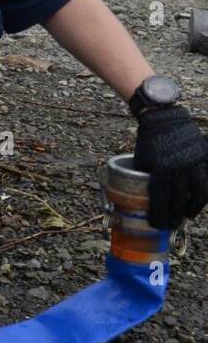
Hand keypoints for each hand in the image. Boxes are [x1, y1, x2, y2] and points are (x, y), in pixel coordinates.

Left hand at [132, 105, 207, 228]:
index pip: (160, 199)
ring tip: (188, 215)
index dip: (159, 214)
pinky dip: (205, 193)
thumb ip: (146, 178)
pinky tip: (200, 201)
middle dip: (175, 216)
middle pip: (179, 199)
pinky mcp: (205, 156)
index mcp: (160, 168)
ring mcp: (195, 161)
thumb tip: (146, 198)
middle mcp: (179, 167)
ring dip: (193, 207)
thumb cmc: (149, 141)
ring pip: (199, 192)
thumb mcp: (141, 160)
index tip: (157, 224)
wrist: (165, 117)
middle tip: (172, 225)